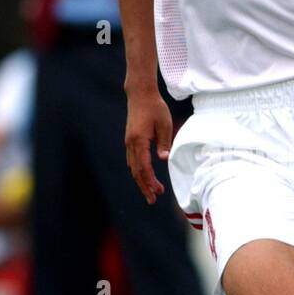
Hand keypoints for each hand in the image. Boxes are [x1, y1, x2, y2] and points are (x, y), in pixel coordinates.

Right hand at [124, 88, 173, 203]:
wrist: (140, 94)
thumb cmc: (155, 107)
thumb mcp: (164, 124)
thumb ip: (164, 142)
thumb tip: (163, 159)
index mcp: (139, 141)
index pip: (144, 167)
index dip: (151, 181)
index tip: (158, 191)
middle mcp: (131, 144)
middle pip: (136, 171)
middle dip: (144, 187)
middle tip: (153, 200)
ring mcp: (129, 142)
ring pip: (133, 167)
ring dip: (141, 180)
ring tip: (150, 192)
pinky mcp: (130, 140)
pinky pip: (132, 160)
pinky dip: (138, 171)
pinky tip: (144, 176)